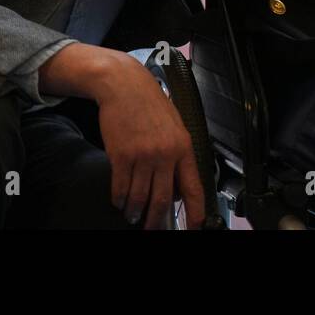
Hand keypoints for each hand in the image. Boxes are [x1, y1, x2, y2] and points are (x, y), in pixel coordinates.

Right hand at [41, 44, 203, 228]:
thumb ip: (179, 157)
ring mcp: (142, 156)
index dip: (195, 212)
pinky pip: (120, 188)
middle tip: (153, 228)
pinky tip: (120, 201)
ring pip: (139, 198)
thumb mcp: (176, 128)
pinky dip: (119, 199)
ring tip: (133, 217)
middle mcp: (165, 154)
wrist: (125, 86)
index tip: (194, 228)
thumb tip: (180, 187)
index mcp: (184, 148)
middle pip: (163, 199)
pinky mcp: (121, 156)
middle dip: (157, 220)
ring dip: (135, 212)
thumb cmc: (151, 105)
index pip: (194, 188)